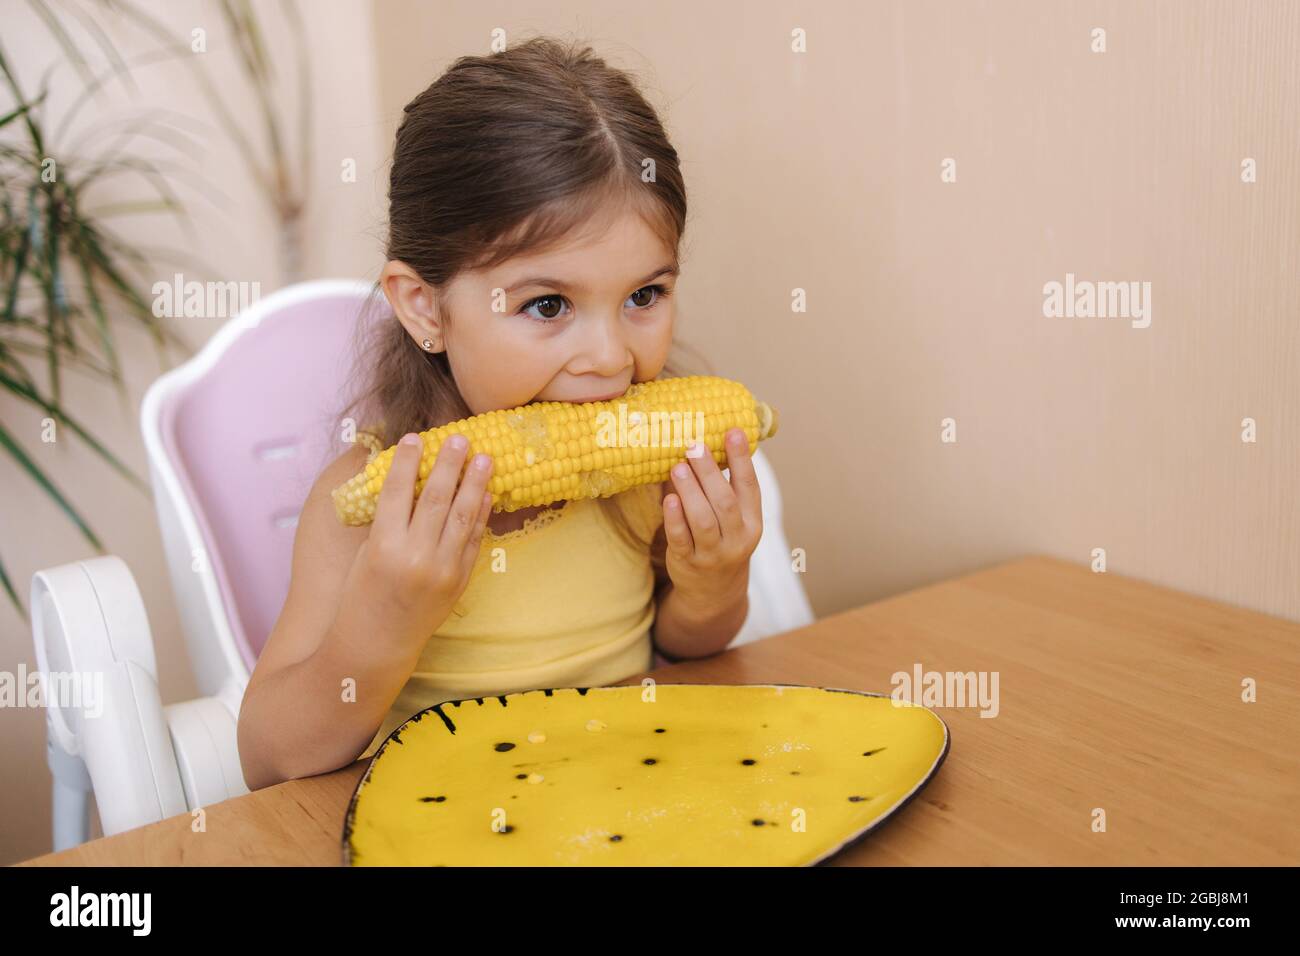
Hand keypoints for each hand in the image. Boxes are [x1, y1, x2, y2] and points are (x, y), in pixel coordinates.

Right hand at [337, 432, 492, 655]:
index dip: (406, 462)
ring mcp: (441, 570)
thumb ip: (387, 521)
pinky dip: (480, 515)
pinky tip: (486, 493)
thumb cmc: (360, 596)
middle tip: (459, 438)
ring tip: (483, 457)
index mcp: (382, 546)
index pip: (397, 492)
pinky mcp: (458, 581)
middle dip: (448, 465)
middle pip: (435, 499)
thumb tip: (407, 482)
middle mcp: (414, 557)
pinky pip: (473, 541)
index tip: (414, 437)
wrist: (376, 644)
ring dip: (474, 484)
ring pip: (461, 517)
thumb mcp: (364, 554)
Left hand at [662, 428, 761, 602]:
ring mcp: (713, 553)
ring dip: (690, 491)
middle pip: (724, 502)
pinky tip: (669, 498)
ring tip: (678, 467)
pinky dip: (675, 518)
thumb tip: (701, 444)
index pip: (749, 486)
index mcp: (752, 521)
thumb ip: (723, 488)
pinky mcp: (689, 562)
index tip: (733, 431)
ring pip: (704, 520)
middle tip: (694, 446)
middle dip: (709, 472)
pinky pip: (681, 539)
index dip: (741, 458)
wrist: (714, 591)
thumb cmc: (722, 541)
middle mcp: (737, 538)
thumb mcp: (733, 520)